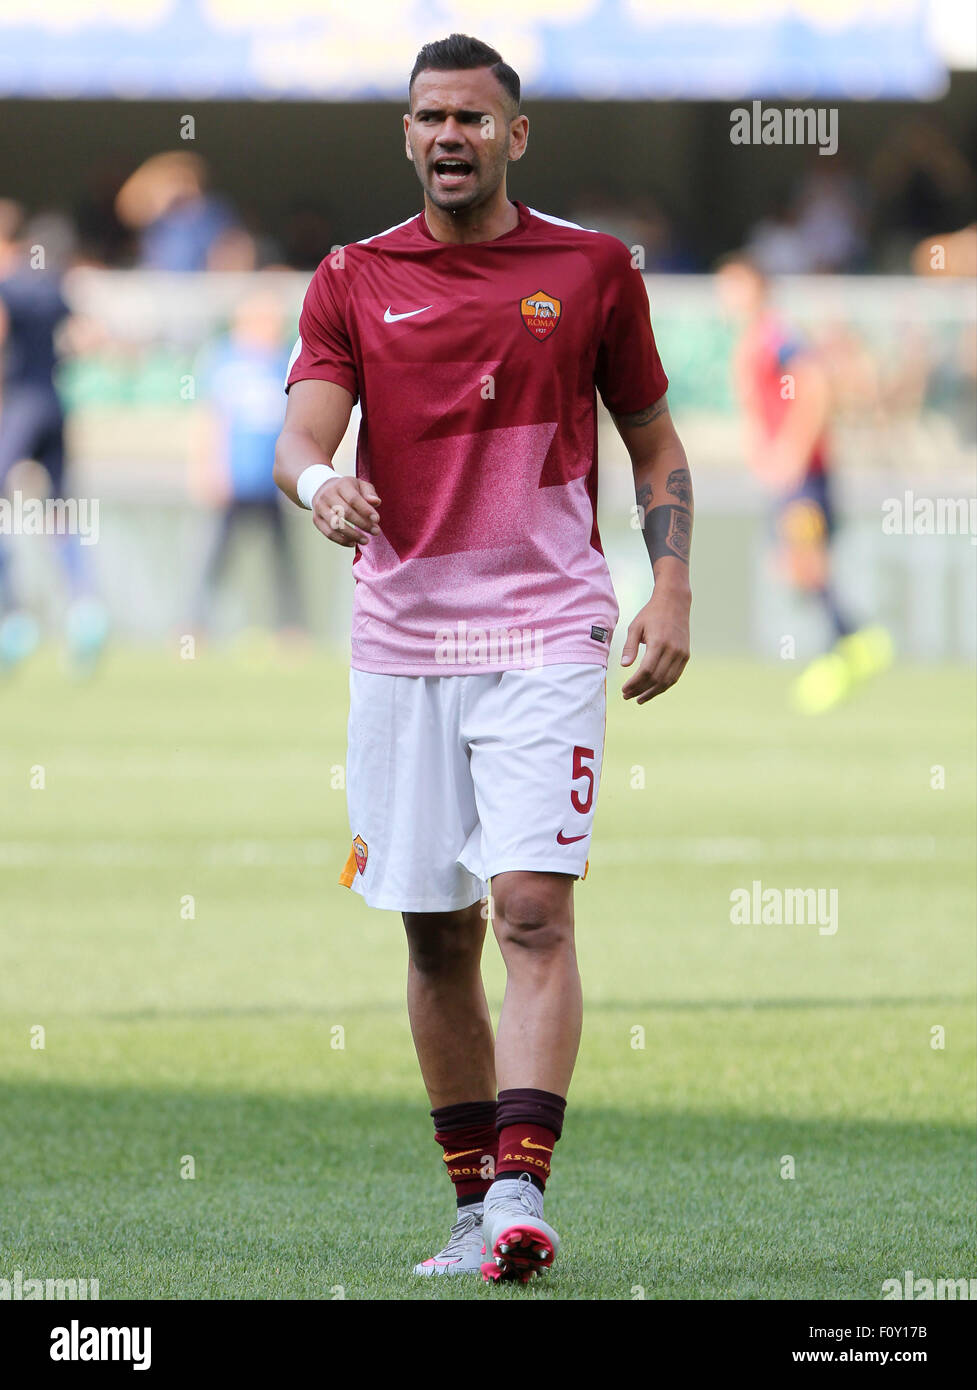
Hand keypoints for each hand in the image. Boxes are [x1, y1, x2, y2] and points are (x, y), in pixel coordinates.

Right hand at [311, 476, 381, 547]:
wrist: (323, 488)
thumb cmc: (346, 489)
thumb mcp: (360, 485)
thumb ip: (369, 493)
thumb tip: (376, 502)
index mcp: (341, 485)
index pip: (353, 499)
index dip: (366, 510)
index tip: (377, 519)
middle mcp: (328, 495)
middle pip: (345, 512)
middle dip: (363, 524)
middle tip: (376, 532)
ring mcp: (320, 508)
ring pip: (336, 525)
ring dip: (353, 535)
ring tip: (365, 540)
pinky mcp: (316, 520)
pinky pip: (329, 533)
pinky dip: (342, 540)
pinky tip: (353, 543)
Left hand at [620, 588, 690, 703]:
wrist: (675, 602)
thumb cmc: (651, 614)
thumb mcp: (635, 627)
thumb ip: (629, 647)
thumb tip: (624, 665)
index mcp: (659, 642)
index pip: (646, 671)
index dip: (635, 683)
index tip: (624, 689)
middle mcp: (672, 650)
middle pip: (657, 678)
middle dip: (641, 690)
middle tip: (627, 697)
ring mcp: (681, 654)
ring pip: (667, 681)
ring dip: (653, 692)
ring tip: (639, 699)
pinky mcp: (685, 655)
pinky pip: (675, 676)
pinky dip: (664, 686)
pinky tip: (653, 690)